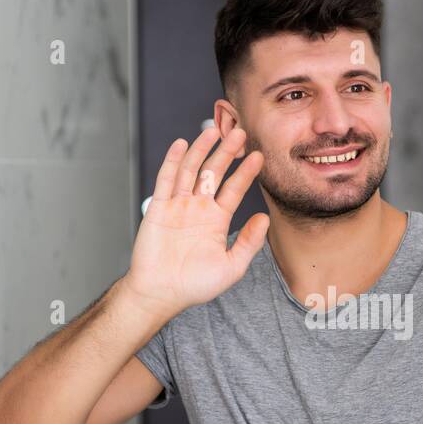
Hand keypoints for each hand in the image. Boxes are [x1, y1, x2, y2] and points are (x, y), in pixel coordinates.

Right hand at [123, 126, 268, 316]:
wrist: (161, 292)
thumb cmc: (195, 285)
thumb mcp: (231, 266)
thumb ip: (249, 242)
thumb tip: (265, 218)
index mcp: (216, 220)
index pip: (234, 189)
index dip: (246, 173)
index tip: (259, 156)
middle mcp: (198, 208)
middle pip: (214, 172)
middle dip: (226, 152)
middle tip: (240, 133)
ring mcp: (178, 205)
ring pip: (191, 170)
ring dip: (201, 150)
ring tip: (214, 130)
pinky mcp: (158, 207)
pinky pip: (166, 179)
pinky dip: (173, 161)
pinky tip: (181, 144)